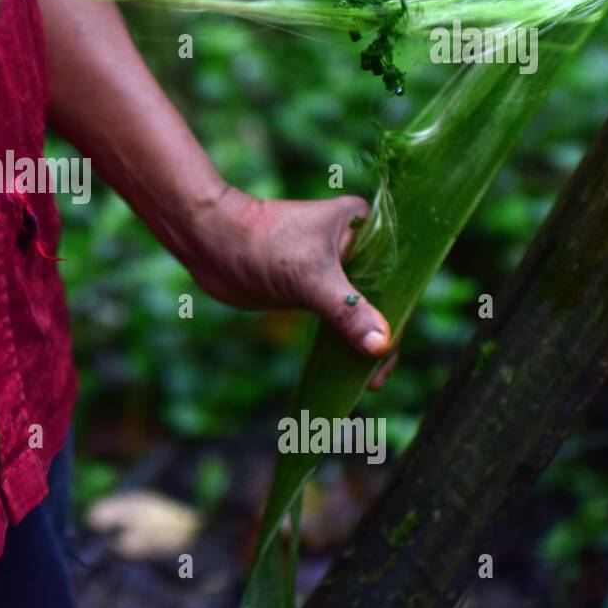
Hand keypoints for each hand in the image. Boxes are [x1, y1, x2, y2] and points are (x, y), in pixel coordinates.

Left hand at [185, 188, 398, 387]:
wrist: (209, 243)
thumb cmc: (258, 244)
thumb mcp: (309, 277)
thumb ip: (347, 310)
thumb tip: (380, 345)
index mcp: (363, 226)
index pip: (396, 275)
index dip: (397, 314)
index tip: (387, 351)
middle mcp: (353, 244)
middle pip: (383, 294)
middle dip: (382, 334)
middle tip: (374, 378)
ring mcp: (332, 266)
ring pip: (360, 308)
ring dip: (362, 340)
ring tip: (366, 380)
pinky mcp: (310, 286)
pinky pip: (337, 315)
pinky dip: (342, 339)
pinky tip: (346, 368)